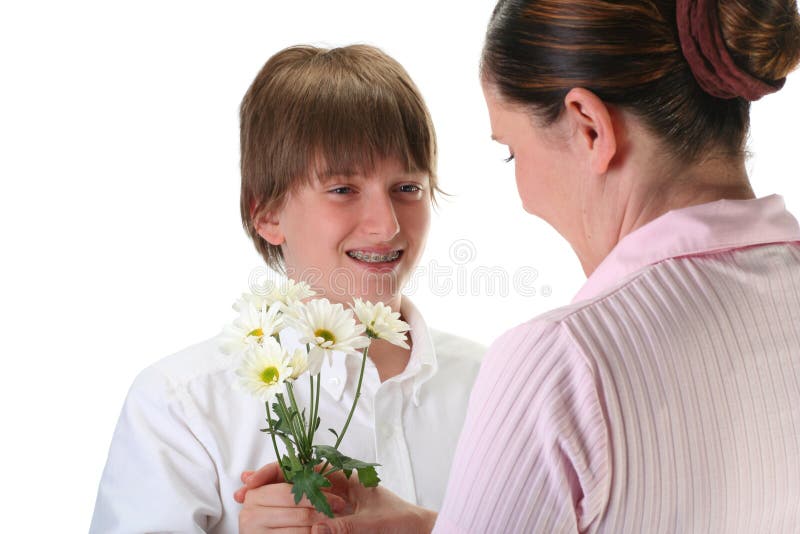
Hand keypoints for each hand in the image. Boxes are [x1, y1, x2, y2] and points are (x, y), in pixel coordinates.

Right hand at [235, 464, 436, 533]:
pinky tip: (271, 519)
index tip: (250, 481)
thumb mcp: (370, 523)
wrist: (414, 528)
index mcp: (339, 475)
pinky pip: (298, 512)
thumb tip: (314, 529)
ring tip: (251, 496)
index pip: (295, 467)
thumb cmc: (396, 519)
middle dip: (266, 486)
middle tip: (244, 492)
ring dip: (273, 499)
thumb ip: (342, 526)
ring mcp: (326, 499)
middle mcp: (330, 484)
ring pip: (288, 494)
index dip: (270, 472)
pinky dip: (283, 515)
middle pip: (286, 479)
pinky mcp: (326, 515)